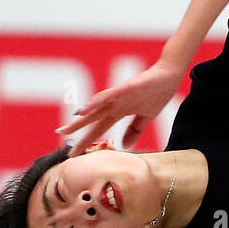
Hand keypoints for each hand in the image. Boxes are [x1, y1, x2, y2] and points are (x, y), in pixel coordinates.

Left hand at [59, 59, 183, 154]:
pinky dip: (94, 103)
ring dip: (81, 117)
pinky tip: (83, 110)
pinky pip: (106, 96)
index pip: (99, 128)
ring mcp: (118, 96)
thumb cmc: (157, 93)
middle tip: (59, 135)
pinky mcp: (125, 89)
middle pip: (91, 118)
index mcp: (118, 112)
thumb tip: (124, 145)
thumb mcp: (145, 118)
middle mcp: (114, 104)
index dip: (86, 139)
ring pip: (95, 107)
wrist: (169, 76)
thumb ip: (134, 131)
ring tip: (68, 126)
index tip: (74, 151)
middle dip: (76, 128)